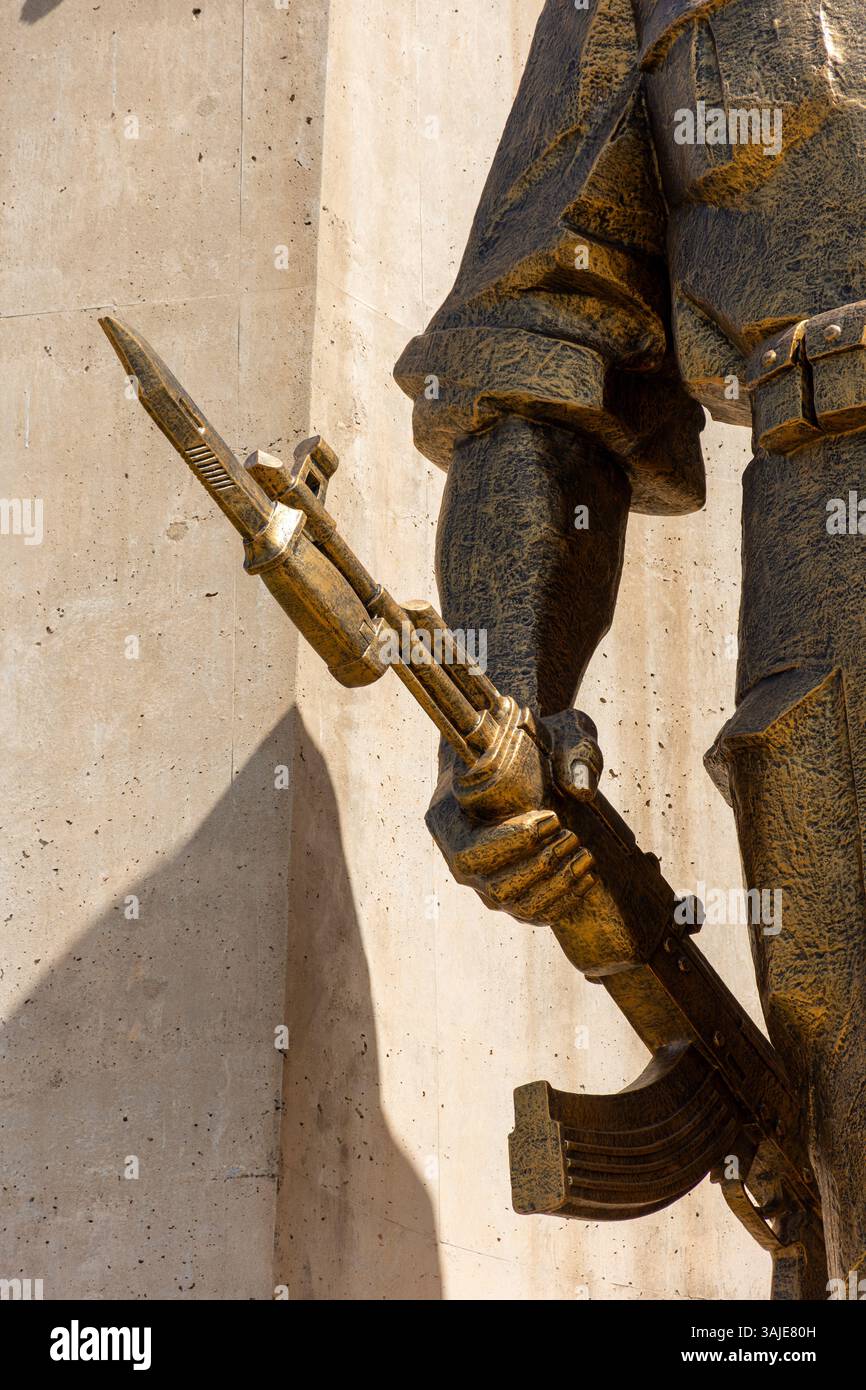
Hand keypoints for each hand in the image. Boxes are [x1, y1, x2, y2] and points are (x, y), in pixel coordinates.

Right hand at [426, 709, 600, 925]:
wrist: (507, 758)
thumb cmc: (521, 742)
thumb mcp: (547, 733)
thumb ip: (568, 752)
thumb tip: (580, 789)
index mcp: (447, 818)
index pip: (470, 851)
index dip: (512, 841)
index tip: (552, 817)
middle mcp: (459, 857)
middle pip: (493, 887)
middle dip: (539, 866)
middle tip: (572, 835)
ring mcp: (482, 880)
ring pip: (514, 905)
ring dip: (555, 886)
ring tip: (584, 855)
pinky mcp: (508, 892)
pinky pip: (531, 913)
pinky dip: (563, 901)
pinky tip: (588, 877)